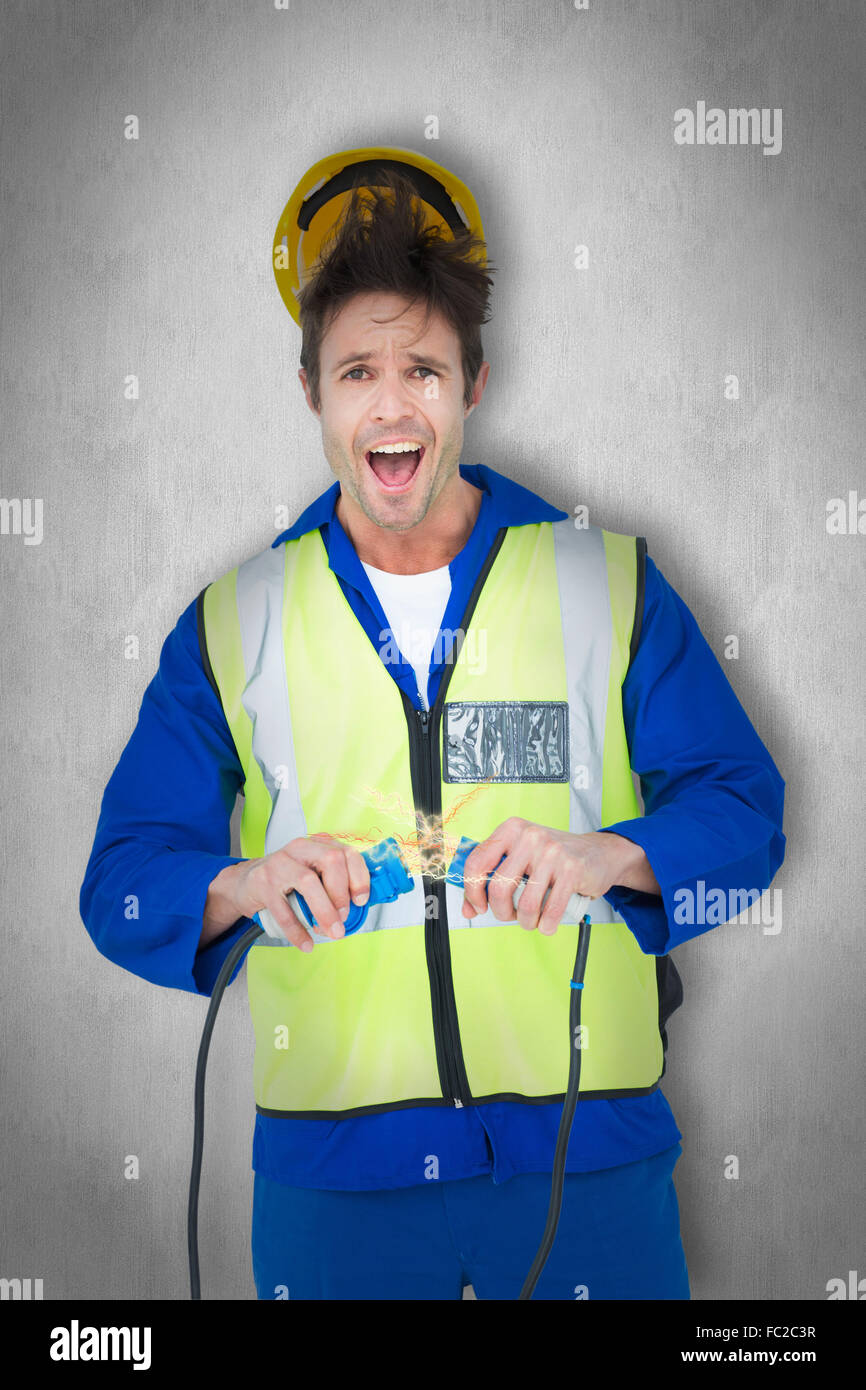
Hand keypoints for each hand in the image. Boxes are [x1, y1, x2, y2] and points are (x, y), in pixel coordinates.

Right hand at [202, 832, 369, 952]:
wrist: (244, 883)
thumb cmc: (285, 881)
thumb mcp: (310, 873)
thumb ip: (332, 883)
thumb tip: (358, 907)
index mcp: (316, 845)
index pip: (346, 852)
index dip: (359, 876)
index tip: (361, 900)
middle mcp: (298, 849)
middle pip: (330, 861)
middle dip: (341, 893)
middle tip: (343, 918)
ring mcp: (279, 864)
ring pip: (308, 882)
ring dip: (324, 911)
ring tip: (331, 932)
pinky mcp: (262, 883)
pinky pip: (284, 910)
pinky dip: (297, 930)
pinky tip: (306, 943)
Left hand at [460, 817, 657, 934]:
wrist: (598, 852)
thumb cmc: (553, 857)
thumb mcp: (520, 857)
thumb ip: (492, 878)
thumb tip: (468, 907)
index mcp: (511, 830)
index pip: (477, 862)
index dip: (471, 891)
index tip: (478, 906)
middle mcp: (530, 837)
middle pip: (499, 888)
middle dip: (501, 912)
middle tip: (509, 915)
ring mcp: (552, 852)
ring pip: (524, 905)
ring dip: (525, 922)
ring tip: (531, 919)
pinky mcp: (572, 870)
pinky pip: (550, 911)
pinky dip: (545, 926)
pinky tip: (546, 923)